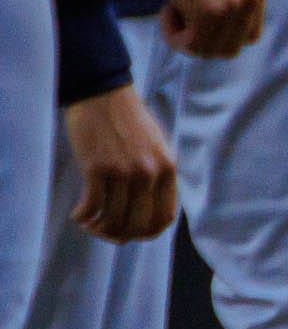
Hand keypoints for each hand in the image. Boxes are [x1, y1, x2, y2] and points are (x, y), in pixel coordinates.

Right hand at [62, 86, 177, 242]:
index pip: (164, 217)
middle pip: (137, 224)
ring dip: (97, 228)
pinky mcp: (97, 168)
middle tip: (104, 231)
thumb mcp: (156, 146)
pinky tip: (78, 214)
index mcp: (167, 168)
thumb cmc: (127, 120)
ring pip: (112, 219)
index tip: (131, 233)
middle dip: (119, 235)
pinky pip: (91, 206)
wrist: (102, 93)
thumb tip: (149, 210)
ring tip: (89, 223)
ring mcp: (123, 171)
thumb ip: (157, 175)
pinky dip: (83, 216)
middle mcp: (149, 173)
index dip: (147, 233)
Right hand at [145, 0, 266, 58]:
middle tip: (183, 20)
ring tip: (173, 11)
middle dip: (203, 42)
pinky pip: (191, 44)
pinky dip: (173, 35)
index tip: (200, 20)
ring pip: (210, 50)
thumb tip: (213, 27)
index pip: (249, 34)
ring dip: (186, 40)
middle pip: (231, 48)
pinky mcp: (209, 12)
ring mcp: (233, 7)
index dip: (222, 35)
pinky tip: (167, 10)